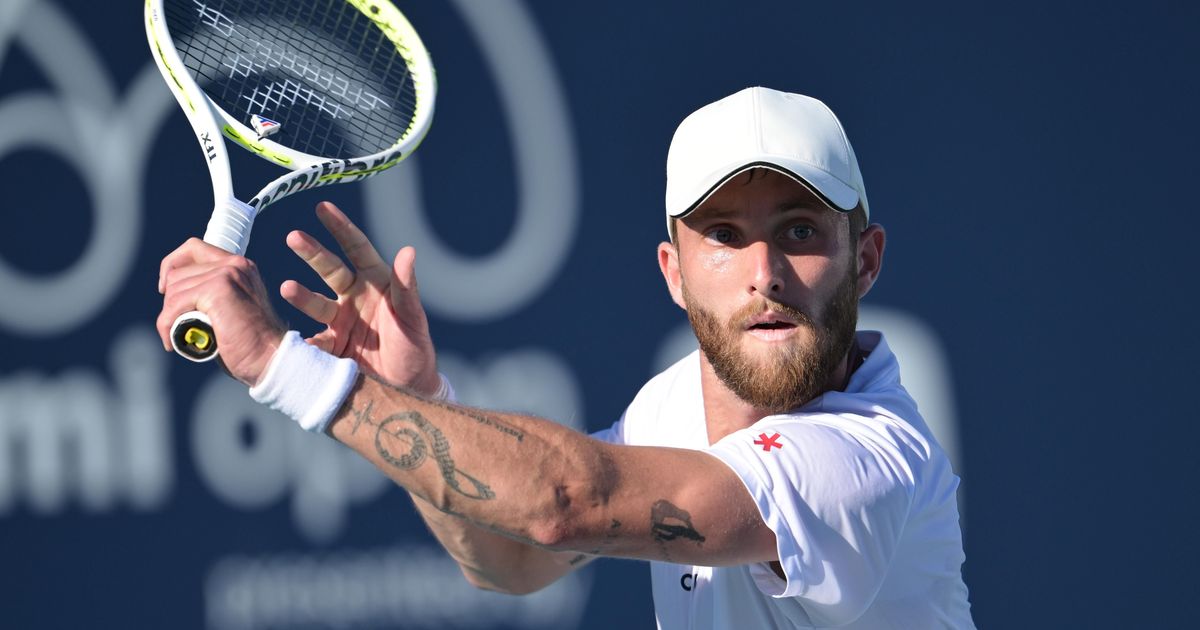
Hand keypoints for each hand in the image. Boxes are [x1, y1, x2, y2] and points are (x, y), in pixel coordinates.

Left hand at [157, 238, 286, 385]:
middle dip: (169, 301)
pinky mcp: (218, 289)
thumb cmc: (250, 344)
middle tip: (177, 326)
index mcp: (240, 266)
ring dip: (168, 317)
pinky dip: (167, 325)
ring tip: (179, 337)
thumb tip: (174, 295)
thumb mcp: (232, 309)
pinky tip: (174, 342)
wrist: (270, 359)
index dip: (172, 265)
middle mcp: (235, 264)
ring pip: (174, 289)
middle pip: (178, 272)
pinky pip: (174, 304)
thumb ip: (213, 294)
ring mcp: (227, 274)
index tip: (165, 290)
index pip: (193, 248)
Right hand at [280, 201, 440, 395]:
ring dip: (300, 295)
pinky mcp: (330, 344)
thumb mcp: (413, 319)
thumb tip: (408, 251)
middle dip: (312, 253)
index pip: (357, 249)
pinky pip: (309, 338)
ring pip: (315, 302)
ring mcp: (340, 320)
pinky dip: (295, 337)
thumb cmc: (415, 350)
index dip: (341, 228)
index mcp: (377, 283)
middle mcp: (354, 297)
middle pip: (330, 269)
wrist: (407, 390)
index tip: (323, 208)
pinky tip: (283, 334)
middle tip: (294, 236)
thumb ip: (406, 288)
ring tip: (287, 288)